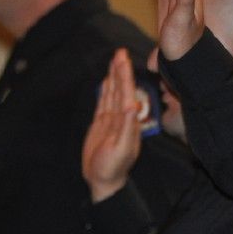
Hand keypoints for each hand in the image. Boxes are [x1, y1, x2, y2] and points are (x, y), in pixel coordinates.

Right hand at [82, 48, 141, 201]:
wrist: (103, 181)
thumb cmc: (113, 168)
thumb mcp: (121, 149)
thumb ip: (126, 127)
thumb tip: (131, 105)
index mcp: (128, 121)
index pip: (126, 93)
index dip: (125, 76)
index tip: (124, 59)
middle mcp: (121, 118)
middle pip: (120, 90)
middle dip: (120, 71)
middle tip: (120, 52)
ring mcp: (111, 121)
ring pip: (112, 94)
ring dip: (114, 77)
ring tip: (115, 61)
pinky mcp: (102, 125)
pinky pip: (103, 103)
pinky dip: (106, 91)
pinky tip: (107, 81)